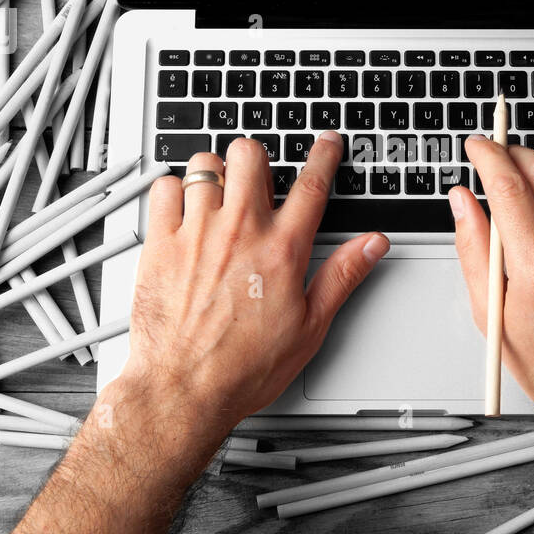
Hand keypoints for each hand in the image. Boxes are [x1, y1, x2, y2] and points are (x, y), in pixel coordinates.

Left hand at [120, 131, 389, 440]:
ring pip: (205, 164)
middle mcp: (239, 231)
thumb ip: (343, 276)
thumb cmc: (243, 367)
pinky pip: (164, 188)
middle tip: (257, 182)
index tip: (326, 143)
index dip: (323, 156)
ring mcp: (196, 233)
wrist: (184, 389)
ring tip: (218, 198)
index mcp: (281, 250)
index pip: (311, 185)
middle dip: (258, 161)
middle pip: (252, 156)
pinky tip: (183, 211)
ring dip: (215, 175)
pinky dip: (174, 191)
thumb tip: (372, 245)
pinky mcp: (160, 243)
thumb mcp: (310, 326)